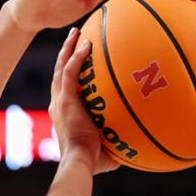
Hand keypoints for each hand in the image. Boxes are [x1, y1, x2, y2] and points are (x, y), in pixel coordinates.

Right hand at [49, 28, 118, 174]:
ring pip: (61, 67)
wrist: (80, 162)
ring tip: (76, 33)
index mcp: (63, 113)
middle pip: (59, 71)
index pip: (64, 88)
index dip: (69, 73)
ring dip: (68, 48)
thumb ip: (118, 141)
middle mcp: (58, 104)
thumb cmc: (92, 162)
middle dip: (66, 53)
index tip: (78, 62)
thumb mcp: (106, 148)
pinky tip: (86, 45)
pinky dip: (76, 58)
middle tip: (74, 38)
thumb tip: (137, 143)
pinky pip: (70, 72)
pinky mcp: (65, 100)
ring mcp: (60, 100)